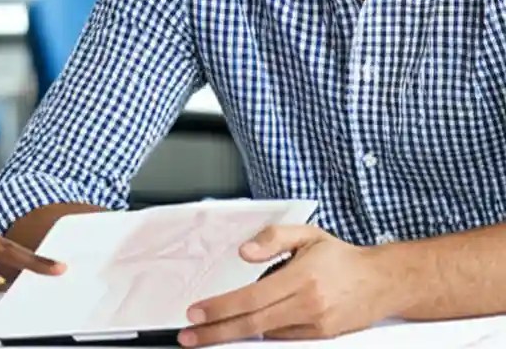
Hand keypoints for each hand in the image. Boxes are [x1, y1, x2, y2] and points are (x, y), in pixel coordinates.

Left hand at [179, 225, 399, 346]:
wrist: (383, 282)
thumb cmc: (340, 257)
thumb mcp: (306, 235)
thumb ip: (272, 238)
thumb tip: (244, 252)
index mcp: (300, 278)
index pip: (250, 298)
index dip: (219, 308)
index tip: (194, 313)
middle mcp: (308, 304)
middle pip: (252, 324)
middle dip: (216, 332)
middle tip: (188, 337)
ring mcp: (315, 324)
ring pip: (266, 333)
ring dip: (234, 335)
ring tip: (207, 334)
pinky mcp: (321, 336)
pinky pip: (283, 337)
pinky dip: (262, 332)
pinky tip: (246, 326)